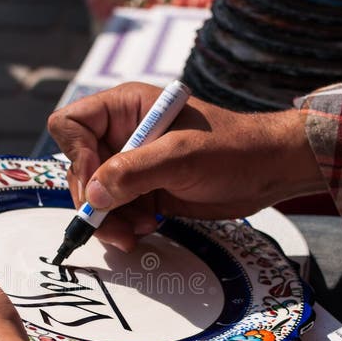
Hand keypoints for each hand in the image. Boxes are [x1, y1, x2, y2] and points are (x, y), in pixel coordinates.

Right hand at [48, 82, 324, 250]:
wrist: (270, 171)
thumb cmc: (232, 149)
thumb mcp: (181, 157)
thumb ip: (133, 173)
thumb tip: (93, 195)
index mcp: (125, 109)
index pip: (71, 125)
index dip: (76, 156)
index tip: (96, 185)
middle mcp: (122, 135)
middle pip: (79, 169)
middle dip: (93, 200)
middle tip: (110, 224)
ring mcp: (134, 165)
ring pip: (96, 197)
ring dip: (109, 219)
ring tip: (136, 232)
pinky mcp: (145, 191)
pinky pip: (117, 211)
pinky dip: (124, 225)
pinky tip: (147, 229)